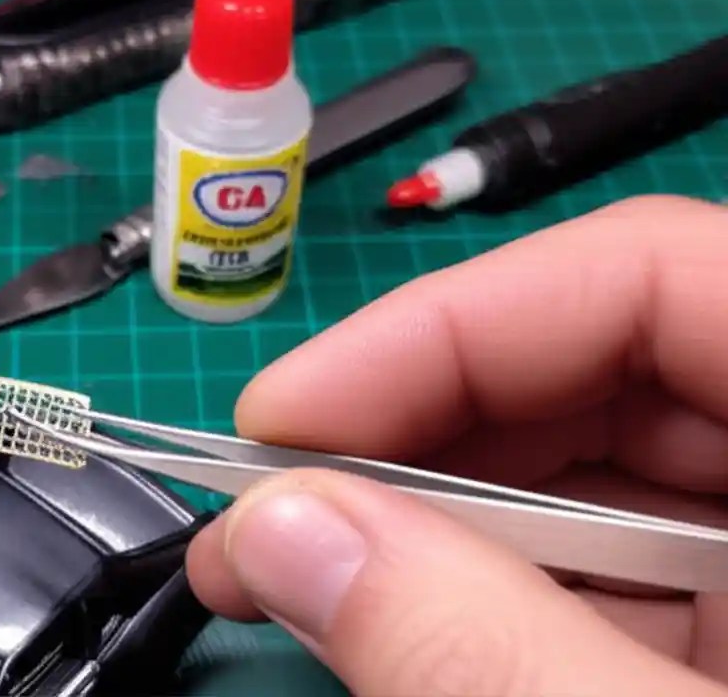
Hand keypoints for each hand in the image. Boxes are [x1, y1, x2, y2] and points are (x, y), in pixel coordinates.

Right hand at [188, 195, 727, 695]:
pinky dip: (488, 592)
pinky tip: (389, 614)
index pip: (649, 272)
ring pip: (592, 480)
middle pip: (601, 373)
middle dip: (410, 434)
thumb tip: (279, 534)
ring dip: (426, 521)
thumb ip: (480, 642)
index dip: (446, 324)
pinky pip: (613, 574)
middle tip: (265, 509)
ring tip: (293, 569)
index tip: (283, 418)